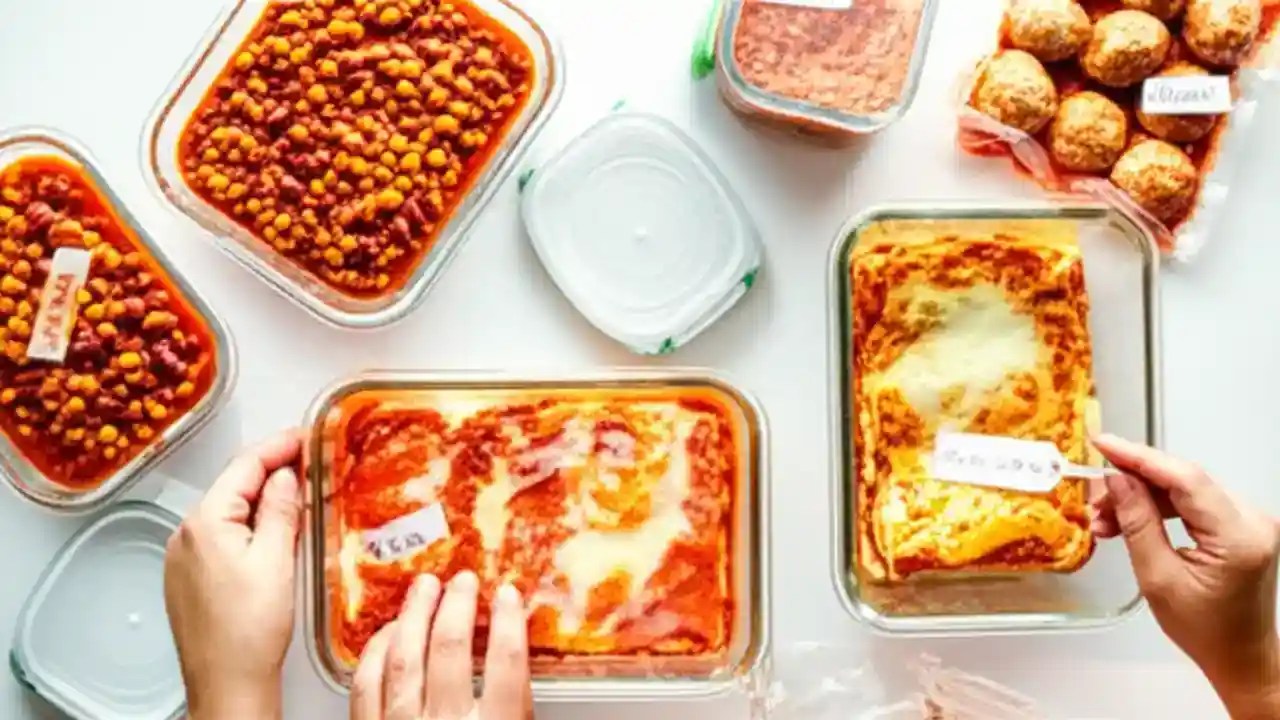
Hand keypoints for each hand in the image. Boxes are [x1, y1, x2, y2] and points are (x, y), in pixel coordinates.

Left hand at [164, 430, 304, 719]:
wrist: (226, 684)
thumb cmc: (250, 630)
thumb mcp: (277, 559)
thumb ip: (281, 509)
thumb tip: (286, 475)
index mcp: (205, 522)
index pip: (244, 465)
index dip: (279, 445)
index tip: (306, 435)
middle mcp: (186, 535)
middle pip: (233, 486)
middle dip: (272, 470)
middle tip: (311, 462)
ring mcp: (184, 558)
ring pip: (228, 512)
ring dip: (262, 499)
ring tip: (300, 496)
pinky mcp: (191, 579)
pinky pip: (222, 537)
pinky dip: (249, 525)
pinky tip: (274, 534)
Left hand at [351, 572, 532, 719]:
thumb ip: (515, 705)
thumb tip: (513, 650)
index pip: (506, 664)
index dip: (508, 622)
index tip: (508, 594)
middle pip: (449, 651)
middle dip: (457, 606)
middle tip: (463, 580)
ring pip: (404, 660)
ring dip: (414, 616)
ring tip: (425, 587)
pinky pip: (366, 684)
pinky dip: (376, 652)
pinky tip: (389, 632)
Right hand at [1090, 434, 1279, 718]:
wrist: (1238, 654)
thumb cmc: (1205, 630)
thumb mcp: (1158, 578)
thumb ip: (1137, 523)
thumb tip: (1117, 481)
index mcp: (1239, 537)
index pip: (1185, 480)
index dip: (1140, 457)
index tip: (1104, 444)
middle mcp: (1252, 520)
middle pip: (1184, 480)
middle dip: (1133, 482)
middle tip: (1094, 495)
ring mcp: (1249, 520)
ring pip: (1184, 488)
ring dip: (1141, 497)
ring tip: (1104, 518)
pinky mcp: (1240, 524)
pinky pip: (1193, 501)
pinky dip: (1159, 506)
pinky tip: (1128, 519)